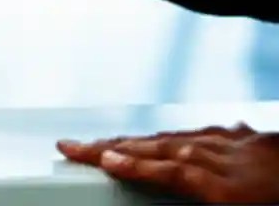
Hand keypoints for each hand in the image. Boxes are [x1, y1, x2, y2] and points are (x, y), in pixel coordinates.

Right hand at [58, 123, 278, 203]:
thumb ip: (217, 203)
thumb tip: (176, 186)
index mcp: (240, 191)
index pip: (172, 173)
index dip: (131, 166)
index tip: (94, 159)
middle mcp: (242, 161)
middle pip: (169, 149)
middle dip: (118, 146)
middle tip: (74, 145)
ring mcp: (257, 148)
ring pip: (189, 138)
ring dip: (146, 141)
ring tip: (113, 143)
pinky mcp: (271, 144)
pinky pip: (222, 135)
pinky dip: (193, 137)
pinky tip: (188, 139)